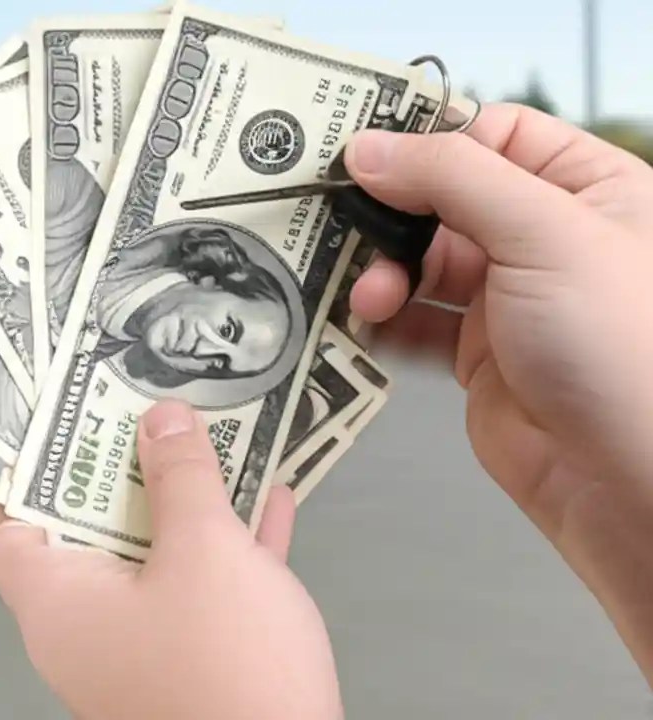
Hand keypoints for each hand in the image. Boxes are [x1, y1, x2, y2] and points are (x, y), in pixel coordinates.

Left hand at [0, 401, 341, 719]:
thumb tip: (160, 417)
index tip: (65, 429)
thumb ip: (181, 477)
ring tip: (216, 441)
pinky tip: (271, 500)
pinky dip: (227, 548)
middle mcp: (87, 630)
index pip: (9, 533)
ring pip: (153, 559)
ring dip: (186, 504)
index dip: (28, 476)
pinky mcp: (192, 668)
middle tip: (153, 414)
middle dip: (127, 471)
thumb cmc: (226, 665)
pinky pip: (199, 592)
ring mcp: (141, 652)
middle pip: (90, 534)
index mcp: (59, 603)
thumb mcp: (205, 551)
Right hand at [345, 103, 652, 682]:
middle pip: (441, 199)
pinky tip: (367, 324)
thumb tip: (372, 149)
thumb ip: (451, 178)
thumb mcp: (544, 234)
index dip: (426, 142)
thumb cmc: (629, 355)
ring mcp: (510, 299)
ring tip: (368, 295)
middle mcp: (547, 239)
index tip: (364, 155)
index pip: (490, 134)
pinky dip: (382, 322)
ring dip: (380, 274)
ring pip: (420, 263)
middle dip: (390, 217)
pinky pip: (413, 322)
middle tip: (348, 229)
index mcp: (586, 189)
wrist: (628, 480)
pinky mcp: (478, 356)